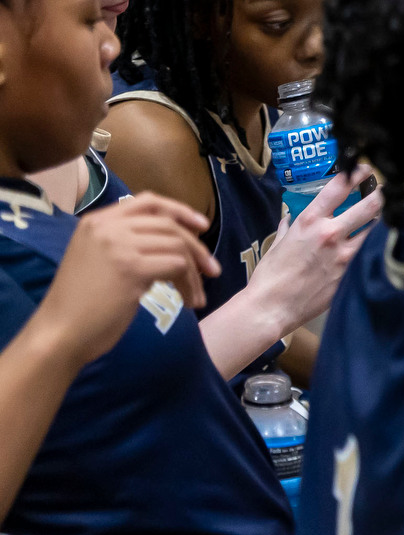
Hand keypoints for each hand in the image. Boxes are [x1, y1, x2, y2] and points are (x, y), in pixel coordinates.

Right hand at [35, 195, 216, 365]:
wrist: (59, 332)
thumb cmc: (82, 303)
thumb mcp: (100, 259)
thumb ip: (129, 242)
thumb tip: (179, 239)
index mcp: (96, 221)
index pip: (148, 201)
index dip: (179, 210)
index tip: (203, 225)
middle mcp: (106, 226)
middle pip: (168, 224)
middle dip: (196, 248)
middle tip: (212, 271)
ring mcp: (118, 245)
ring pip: (177, 246)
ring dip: (194, 273)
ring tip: (196, 296)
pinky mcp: (131, 267)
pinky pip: (177, 266)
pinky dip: (189, 284)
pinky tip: (188, 302)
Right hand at [238, 166, 384, 334]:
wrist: (271, 308)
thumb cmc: (270, 276)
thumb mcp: (277, 244)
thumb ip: (289, 227)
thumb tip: (291, 218)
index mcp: (310, 221)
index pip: (340, 187)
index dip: (357, 173)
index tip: (365, 167)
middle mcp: (331, 233)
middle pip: (371, 205)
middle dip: (381, 195)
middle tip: (386, 191)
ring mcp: (344, 255)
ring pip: (376, 230)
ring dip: (380, 222)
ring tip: (384, 217)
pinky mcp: (351, 274)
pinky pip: (369, 254)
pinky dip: (374, 247)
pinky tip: (378, 246)